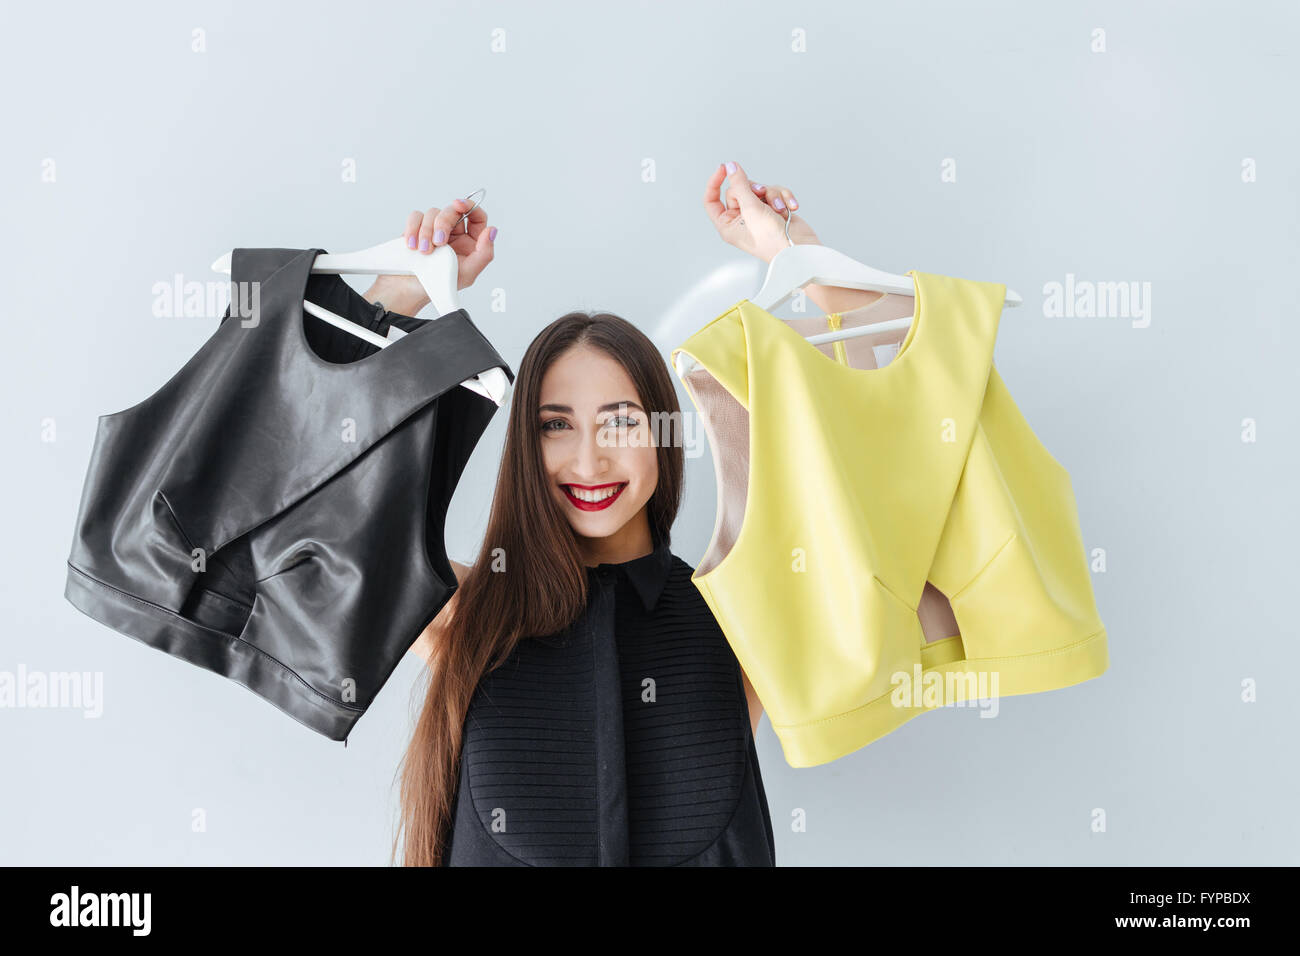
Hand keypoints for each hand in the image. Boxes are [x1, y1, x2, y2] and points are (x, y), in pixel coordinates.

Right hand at [366, 199, 497, 314]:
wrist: (411, 290)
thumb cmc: (441, 285)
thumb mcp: (468, 274)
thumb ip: (485, 253)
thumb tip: (492, 231)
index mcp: (470, 242)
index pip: (476, 217)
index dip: (470, 206)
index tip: (458, 204)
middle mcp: (454, 233)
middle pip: (453, 211)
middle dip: (444, 223)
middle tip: (438, 242)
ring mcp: (435, 230)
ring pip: (433, 212)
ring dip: (426, 231)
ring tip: (423, 252)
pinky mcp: (416, 229)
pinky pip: (416, 217)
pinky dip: (413, 228)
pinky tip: (411, 245)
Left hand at [703, 161, 819, 262]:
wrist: (800, 248)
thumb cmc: (772, 239)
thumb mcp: (751, 208)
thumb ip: (739, 184)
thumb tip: (731, 167)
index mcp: (727, 225)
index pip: (712, 200)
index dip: (715, 182)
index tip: (724, 168)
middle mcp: (740, 219)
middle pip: (739, 189)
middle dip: (754, 190)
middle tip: (762, 196)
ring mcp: (757, 214)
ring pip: (759, 189)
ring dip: (772, 194)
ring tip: (779, 208)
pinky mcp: (773, 210)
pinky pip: (774, 192)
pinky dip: (783, 197)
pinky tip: (791, 207)